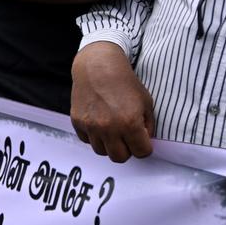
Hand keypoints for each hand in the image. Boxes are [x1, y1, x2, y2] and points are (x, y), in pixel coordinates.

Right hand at [70, 42, 154, 162]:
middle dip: (126, 150)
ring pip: (101, 151)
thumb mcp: (146, 102)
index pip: (142, 153)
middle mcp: (109, 127)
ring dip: (108, 144)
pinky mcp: (78, 122)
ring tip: (112, 130)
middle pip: (120, 158)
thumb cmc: (124, 82)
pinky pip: (87, 140)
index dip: (144, 147)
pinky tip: (99, 123)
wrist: (98, 67)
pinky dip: (94, 136)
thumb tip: (144, 141)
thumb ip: (147, 126)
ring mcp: (91, 126)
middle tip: (127, 138)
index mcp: (130, 123)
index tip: (142, 139)